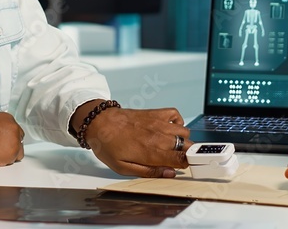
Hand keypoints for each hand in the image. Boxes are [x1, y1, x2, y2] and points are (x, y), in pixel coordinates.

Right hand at [0, 112, 24, 165]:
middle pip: (19, 141)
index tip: (6, 141)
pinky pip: (13, 160)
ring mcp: (15, 141)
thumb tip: (3, 135)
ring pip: (18, 152)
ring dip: (10, 154)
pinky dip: (6, 161)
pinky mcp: (12, 154)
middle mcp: (14, 128)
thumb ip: (1, 127)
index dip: (10, 137)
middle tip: (1, 149)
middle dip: (11, 145)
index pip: (16, 130)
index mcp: (8, 118)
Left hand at [75, 102, 189, 177]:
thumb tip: (169, 174)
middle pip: (187, 146)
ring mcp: (159, 123)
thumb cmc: (108, 145)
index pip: (182, 160)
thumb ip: (149, 172)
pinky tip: (170, 129)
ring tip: (174, 146)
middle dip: (188, 155)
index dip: (186, 165)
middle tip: (180, 159)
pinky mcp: (156, 113)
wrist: (100, 122)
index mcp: (152, 153)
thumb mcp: (123, 168)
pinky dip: (178, 122)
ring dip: (183, 140)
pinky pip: (176, 114)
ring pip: (185, 132)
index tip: (184, 168)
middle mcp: (159, 137)